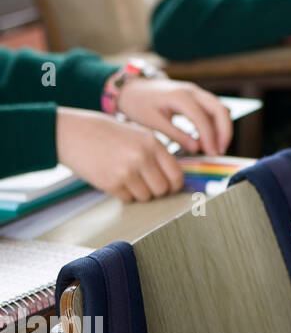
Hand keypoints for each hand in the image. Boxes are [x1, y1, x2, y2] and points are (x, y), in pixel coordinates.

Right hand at [55, 108, 184, 202]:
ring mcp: (126, 172)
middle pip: (162, 189)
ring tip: (128, 179)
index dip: (174, 185)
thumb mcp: (138, 135)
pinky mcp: (110, 183)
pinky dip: (124, 194)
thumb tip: (172, 176)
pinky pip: (127, 199)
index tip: (170, 187)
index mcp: (152, 143)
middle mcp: (142, 158)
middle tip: (147, 184)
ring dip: (140, 193)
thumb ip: (156, 153)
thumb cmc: (106, 133)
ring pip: (145, 197)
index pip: (175, 174)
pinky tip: (116, 180)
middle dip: (157, 191)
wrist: (72, 133)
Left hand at [115, 77, 232, 154]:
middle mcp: (192, 91)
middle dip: (224, 131)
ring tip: (217, 147)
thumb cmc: (138, 104)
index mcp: (179, 96)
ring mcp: (196, 92)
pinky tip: (209, 139)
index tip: (211, 153)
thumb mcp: (152, 121)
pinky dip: (216, 124)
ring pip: (221, 108)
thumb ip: (175, 134)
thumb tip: (196, 148)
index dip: (209, 137)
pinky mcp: (197, 97)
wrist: (132, 88)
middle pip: (220, 109)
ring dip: (223, 128)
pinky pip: (214, 109)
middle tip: (220, 150)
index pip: (202, 117)